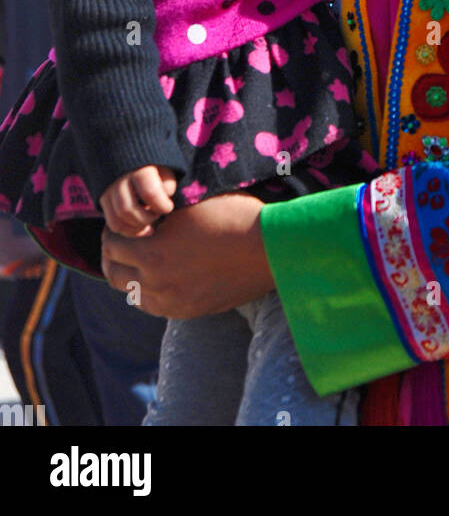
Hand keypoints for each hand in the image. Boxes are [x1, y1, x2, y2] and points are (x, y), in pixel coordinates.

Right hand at [99, 165, 176, 236]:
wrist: (139, 159)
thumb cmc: (159, 169)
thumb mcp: (168, 173)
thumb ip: (166, 186)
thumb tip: (160, 201)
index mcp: (140, 167)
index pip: (149, 192)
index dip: (161, 206)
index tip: (169, 207)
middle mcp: (120, 177)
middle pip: (128, 209)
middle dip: (147, 219)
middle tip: (158, 215)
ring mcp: (109, 188)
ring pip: (117, 220)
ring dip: (137, 228)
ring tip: (151, 226)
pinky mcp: (104, 199)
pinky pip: (113, 223)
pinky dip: (128, 231)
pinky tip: (142, 229)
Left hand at [101, 192, 270, 317]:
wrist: (269, 248)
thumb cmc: (232, 216)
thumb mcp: (189, 205)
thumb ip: (157, 215)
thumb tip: (138, 215)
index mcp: (153, 254)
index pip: (112, 245)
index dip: (113, 230)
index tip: (122, 221)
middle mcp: (157, 284)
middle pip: (115, 275)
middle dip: (114, 255)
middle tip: (123, 240)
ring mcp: (174, 303)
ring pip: (133, 295)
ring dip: (131, 275)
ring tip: (142, 258)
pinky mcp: (190, 311)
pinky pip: (155, 306)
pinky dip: (150, 290)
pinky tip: (162, 274)